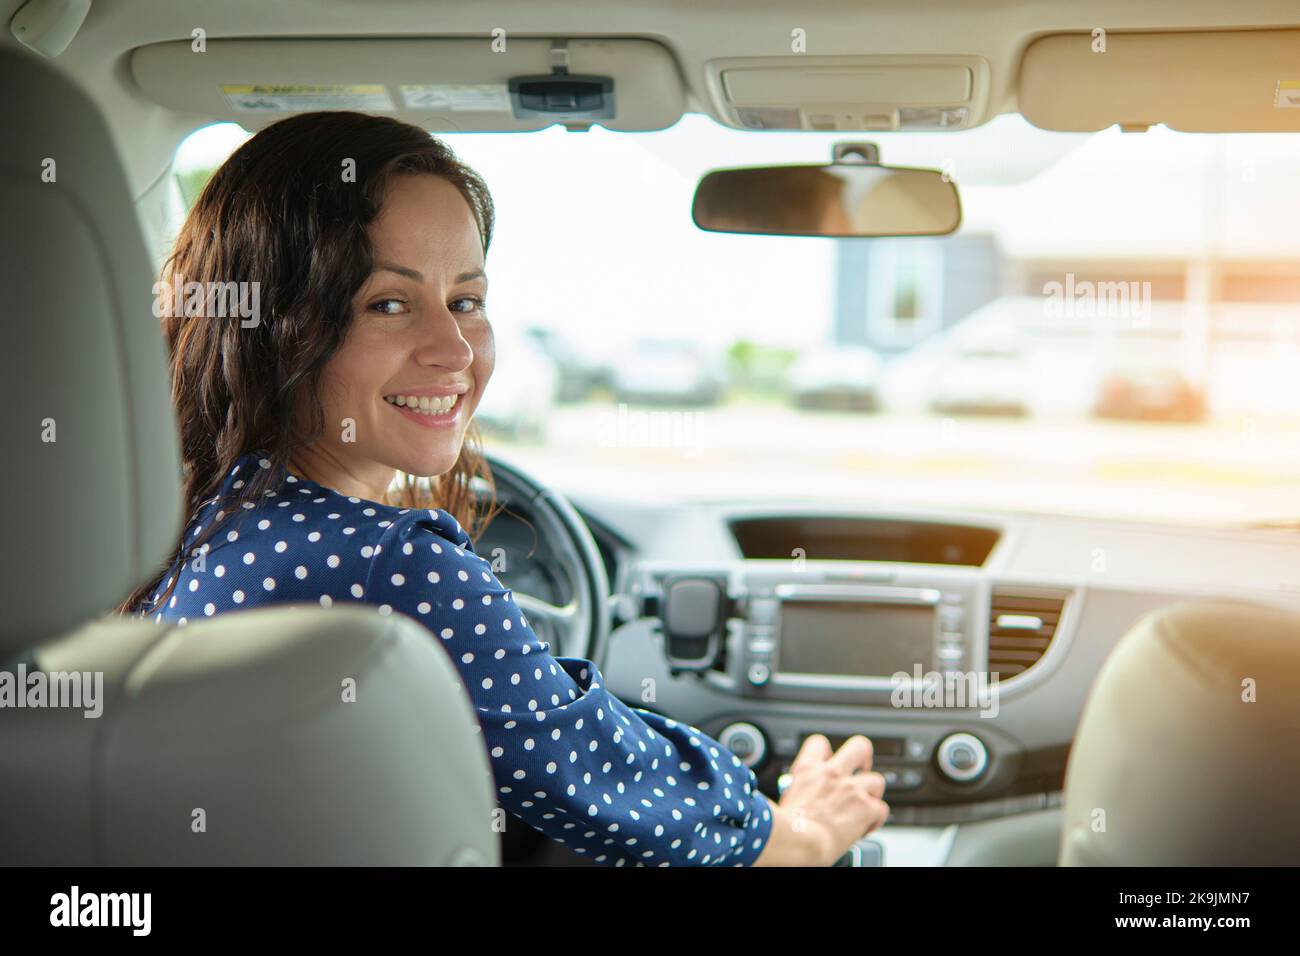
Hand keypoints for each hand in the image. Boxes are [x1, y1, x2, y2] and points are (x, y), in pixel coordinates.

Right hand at [753, 734, 888, 866]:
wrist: (798, 841)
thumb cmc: (785, 828)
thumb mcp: (785, 800)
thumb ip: (800, 793)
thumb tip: (801, 800)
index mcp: (807, 770)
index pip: (819, 743)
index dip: (828, 752)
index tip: (829, 764)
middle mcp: (831, 774)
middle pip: (859, 746)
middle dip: (864, 759)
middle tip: (862, 771)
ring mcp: (851, 789)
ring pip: (877, 780)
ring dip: (872, 795)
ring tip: (863, 809)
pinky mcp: (866, 807)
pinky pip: (881, 810)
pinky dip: (875, 820)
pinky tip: (865, 828)